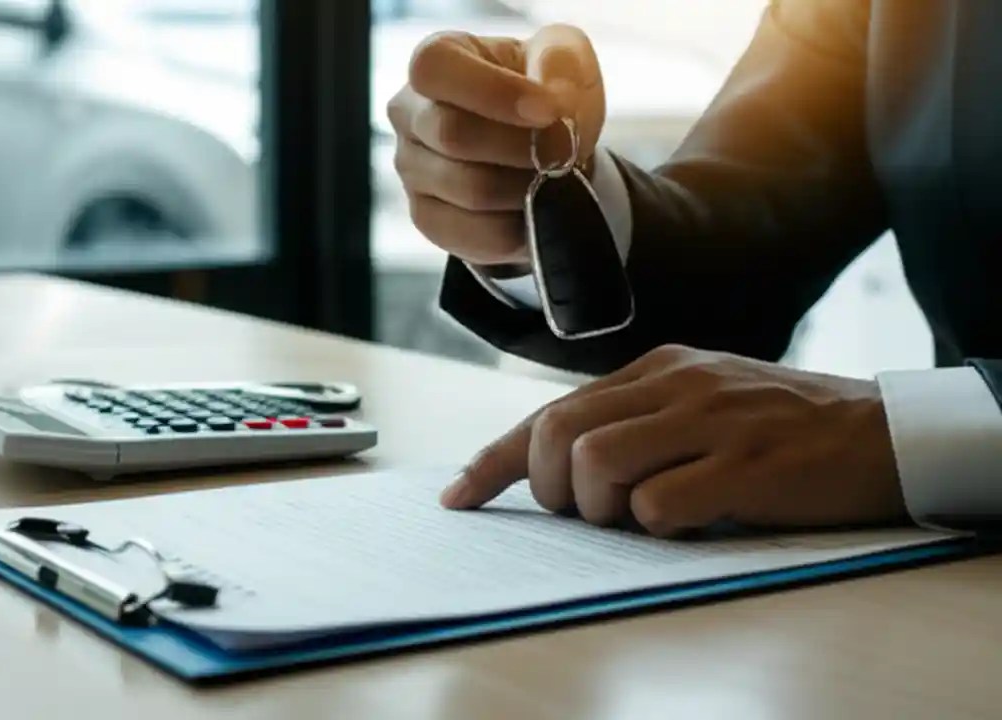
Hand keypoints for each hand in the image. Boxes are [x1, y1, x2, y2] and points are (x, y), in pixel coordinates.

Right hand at [387, 25, 606, 267]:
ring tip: (551, 179)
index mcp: (437, 60)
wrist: (542, 146)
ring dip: (526, 189)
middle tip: (564, 152)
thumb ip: (560, 64)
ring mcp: (411, 169)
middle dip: (522, 148)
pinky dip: (520, 227)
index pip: (436, 69)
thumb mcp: (565, 58)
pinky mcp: (427, 218)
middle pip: (454, 135)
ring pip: (470, 189)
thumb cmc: (544, 92)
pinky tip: (535, 209)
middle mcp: (410, 113)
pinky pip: (476, 234)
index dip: (492, 92)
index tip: (547, 111)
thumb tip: (552, 104)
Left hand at [440, 345, 907, 536]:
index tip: (459, 496)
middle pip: (557, 433)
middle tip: (584, 511)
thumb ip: (635, 419)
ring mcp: (711, 423)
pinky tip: (690, 519)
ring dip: (601, 509)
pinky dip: (657, 525)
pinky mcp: (747, 466)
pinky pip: (661, 503)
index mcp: (656, 369)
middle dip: (549, 487)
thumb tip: (557, 465)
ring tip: (639, 517)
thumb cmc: (779, 427)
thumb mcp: (699, 401)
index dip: (495, 459)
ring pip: (597, 462)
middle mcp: (675, 386)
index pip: (550, 411)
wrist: (882, 431)